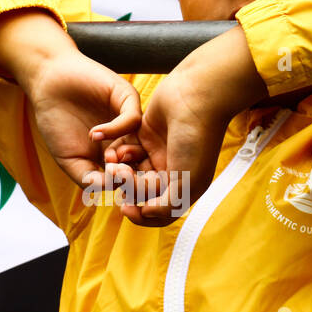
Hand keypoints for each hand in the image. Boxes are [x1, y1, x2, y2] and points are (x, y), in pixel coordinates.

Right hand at [0, 9, 141, 189]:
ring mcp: (130, 120)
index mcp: (117, 157)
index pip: (132, 179)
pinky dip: (116, 131)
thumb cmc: (57, 122)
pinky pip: (133, 120)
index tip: (107, 188)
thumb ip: (88, 178)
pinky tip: (94, 134)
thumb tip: (110, 190)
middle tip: (115, 176)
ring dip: (127, 157)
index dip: (124, 187)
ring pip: (143, 145)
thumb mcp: (69, 160)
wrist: (48, 83)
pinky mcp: (128, 98)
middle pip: (144, 164)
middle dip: (133, 176)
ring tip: (108, 159)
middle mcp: (128, 139)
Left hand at [120, 27, 265, 225]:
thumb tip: (146, 213)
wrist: (197, 96)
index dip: (141, 215)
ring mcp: (157, 153)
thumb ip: (168, 204)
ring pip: (131, 171)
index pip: (160, 211)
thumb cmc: (197, 139)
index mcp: (185, 186)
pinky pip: (126, 150)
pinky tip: (118, 148)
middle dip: (128, 186)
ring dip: (120, 170)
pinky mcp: (145, 134)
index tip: (127, 209)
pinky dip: (120, 151)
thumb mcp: (188, 180)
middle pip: (141, 191)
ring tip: (114, 161)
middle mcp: (171, 172)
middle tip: (120, 175)